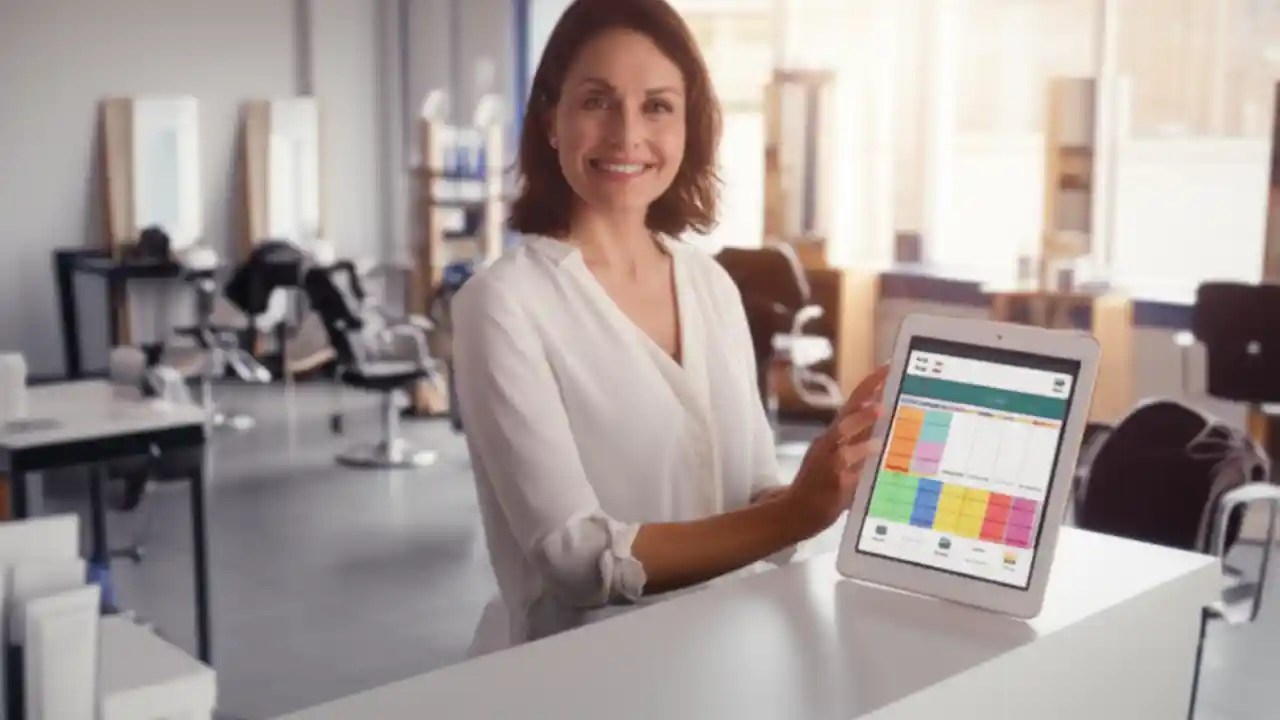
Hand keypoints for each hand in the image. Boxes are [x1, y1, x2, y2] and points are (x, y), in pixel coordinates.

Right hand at [785, 365, 888, 534]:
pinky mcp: (833, 481)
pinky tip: (878, 449)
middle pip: (847, 411)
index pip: (852, 404)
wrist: (795, 512)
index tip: (888, 367)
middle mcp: (828, 443)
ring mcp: (828, 461)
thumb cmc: (821, 486)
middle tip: (886, 378)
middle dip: (868, 392)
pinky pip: (850, 465)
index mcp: (832, 436)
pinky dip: (863, 456)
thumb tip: (887, 429)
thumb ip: (860, 444)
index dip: (870, 385)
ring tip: (879, 410)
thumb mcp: (840, 460)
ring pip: (843, 434)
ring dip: (861, 421)